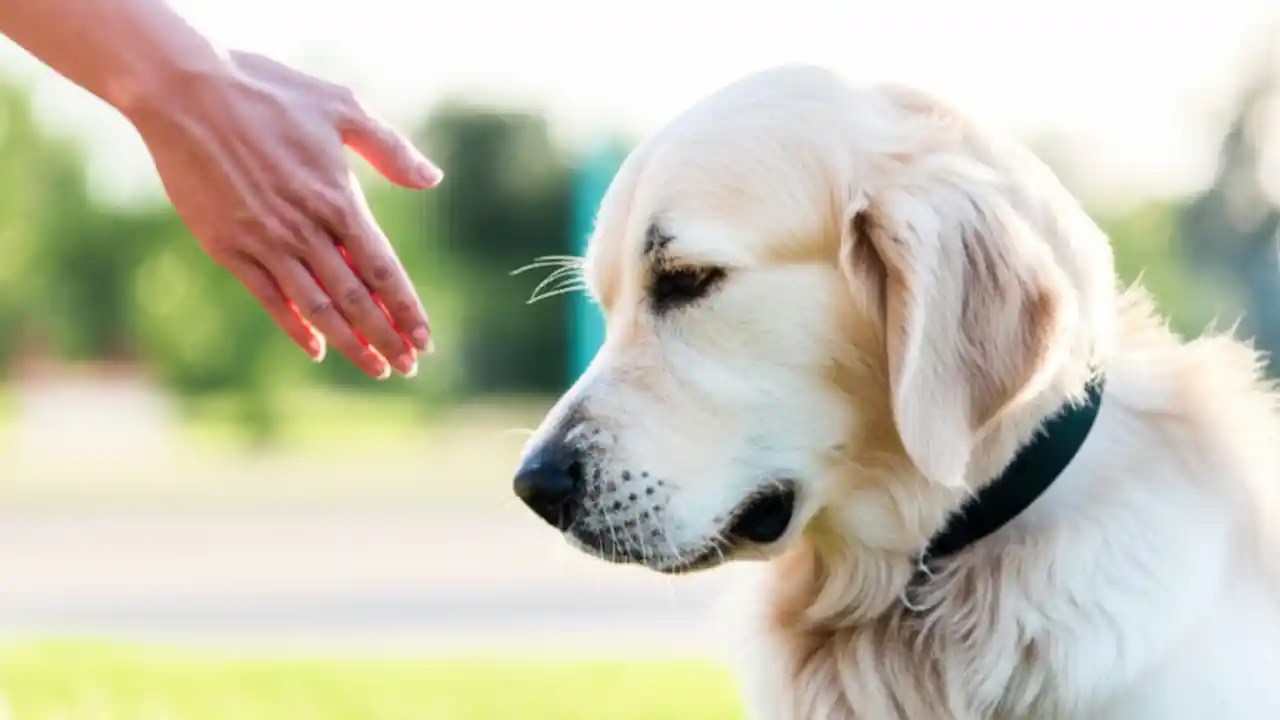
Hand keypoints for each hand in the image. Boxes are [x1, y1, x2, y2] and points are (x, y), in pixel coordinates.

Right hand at [127, 51, 439, 378]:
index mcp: (338, 200)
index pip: (383, 271)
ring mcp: (264, 242)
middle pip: (356, 299)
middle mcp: (305, 230)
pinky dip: (294, 327)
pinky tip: (316, 348)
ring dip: (349, 343)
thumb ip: (390, 149)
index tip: (425, 340)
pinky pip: (268, 298)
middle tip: (408, 367)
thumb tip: (433, 180)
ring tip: (375, 368)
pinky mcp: (227, 246)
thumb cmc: (268, 91)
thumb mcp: (341, 106)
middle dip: (386, 337)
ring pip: (317, 307)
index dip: (406, 309)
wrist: (186, 91)